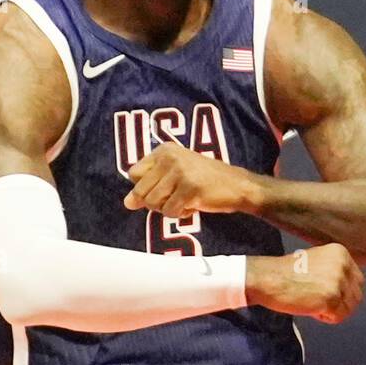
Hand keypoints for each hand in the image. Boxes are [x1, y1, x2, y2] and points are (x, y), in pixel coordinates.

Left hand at [124, 142, 259, 215]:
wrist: (238, 185)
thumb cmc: (205, 181)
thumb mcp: (176, 174)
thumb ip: (151, 184)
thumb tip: (127, 203)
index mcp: (164, 150)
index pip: (133, 173)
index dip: (144, 188)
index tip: (163, 189)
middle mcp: (169, 157)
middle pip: (141, 190)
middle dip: (154, 202)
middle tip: (174, 198)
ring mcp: (180, 171)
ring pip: (153, 202)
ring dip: (167, 209)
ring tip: (184, 201)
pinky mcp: (189, 187)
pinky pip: (169, 211)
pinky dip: (180, 214)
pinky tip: (193, 205)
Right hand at [246, 244, 363, 323]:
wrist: (268, 279)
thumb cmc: (286, 273)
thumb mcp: (317, 261)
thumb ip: (335, 270)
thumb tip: (348, 289)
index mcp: (341, 253)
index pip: (357, 281)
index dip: (344, 293)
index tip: (327, 295)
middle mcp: (343, 265)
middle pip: (357, 296)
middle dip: (342, 304)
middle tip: (322, 304)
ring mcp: (338, 282)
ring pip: (349, 308)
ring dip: (333, 311)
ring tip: (314, 305)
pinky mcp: (331, 298)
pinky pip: (338, 317)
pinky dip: (326, 318)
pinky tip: (311, 310)